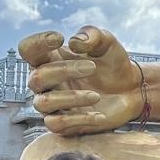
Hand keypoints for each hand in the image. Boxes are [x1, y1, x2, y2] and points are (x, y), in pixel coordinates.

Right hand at [20, 27, 144, 135]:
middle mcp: (46, 83)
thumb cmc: (113, 64)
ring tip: (96, 95)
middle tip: (93, 67)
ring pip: (43, 103)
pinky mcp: (64, 123)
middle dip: (63, 71)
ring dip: (70, 97)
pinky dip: (78, 119)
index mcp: (50, 59)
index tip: (60, 38)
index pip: (28, 49)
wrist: (131, 90)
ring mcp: (54, 104)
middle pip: (36, 78)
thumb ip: (93, 35)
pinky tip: (100, 115)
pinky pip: (56, 124)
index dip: (37, 42)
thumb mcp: (107, 43)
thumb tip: (74, 42)